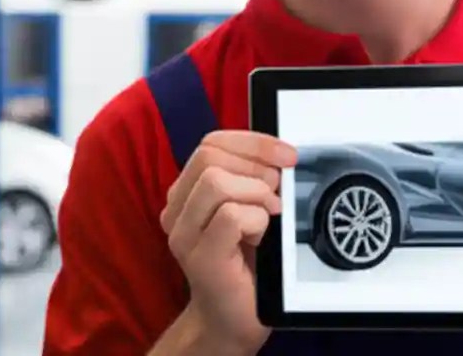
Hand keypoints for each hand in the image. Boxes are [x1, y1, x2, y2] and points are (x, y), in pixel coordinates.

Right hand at [157, 131, 297, 355]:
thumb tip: (279, 154)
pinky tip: (259, 238)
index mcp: (186, 192)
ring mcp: (184, 233)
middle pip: (209, 156)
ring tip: (267, 217)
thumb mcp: (247, 211)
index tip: (286, 154)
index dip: (253, 142)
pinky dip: (257, 221)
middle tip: (277, 192)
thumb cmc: (244, 266)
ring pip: (216, 182)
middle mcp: (176, 209)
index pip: (211, 143)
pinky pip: (231, 216)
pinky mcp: (200, 256)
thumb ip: (249, 181)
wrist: (233, 320)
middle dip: (256, 166)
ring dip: (256, 195)